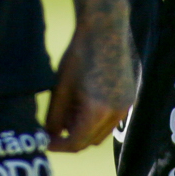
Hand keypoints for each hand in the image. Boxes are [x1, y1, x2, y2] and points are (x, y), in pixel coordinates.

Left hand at [45, 17, 136, 152]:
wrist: (105, 29)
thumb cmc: (80, 55)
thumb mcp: (61, 87)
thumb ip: (55, 116)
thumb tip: (50, 135)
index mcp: (98, 111)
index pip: (76, 143)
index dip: (58, 145)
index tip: (44, 141)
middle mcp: (116, 112)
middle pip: (90, 141)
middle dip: (71, 138)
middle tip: (54, 126)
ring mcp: (126, 105)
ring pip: (102, 132)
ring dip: (85, 130)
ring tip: (69, 110)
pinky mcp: (130, 97)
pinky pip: (111, 119)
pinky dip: (97, 119)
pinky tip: (84, 101)